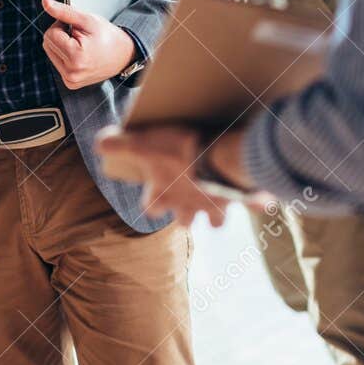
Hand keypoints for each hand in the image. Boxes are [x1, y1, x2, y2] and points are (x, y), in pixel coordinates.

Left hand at [42, 0, 136, 87]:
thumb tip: (45, 3)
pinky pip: (57, 63)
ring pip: (50, 53)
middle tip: (79, 36)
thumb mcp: (87, 20)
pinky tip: (79, 55)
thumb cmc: (108, 37)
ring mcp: (70, 80)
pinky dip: (65, 56)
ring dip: (61, 45)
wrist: (123, 55)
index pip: (50, 34)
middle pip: (47, 44)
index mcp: (76, 57)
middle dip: (60, 35)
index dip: (61, 25)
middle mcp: (71, 73)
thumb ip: (64, 11)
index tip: (75, 27)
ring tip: (80, 45)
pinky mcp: (70, 83)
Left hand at [96, 123, 270, 227]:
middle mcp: (188, 208)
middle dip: (185, 216)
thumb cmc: (176, 151)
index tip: (154, 199)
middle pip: (184, 222)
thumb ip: (117, 145)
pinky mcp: (240, 201)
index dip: (152, 204)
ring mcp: (215, 207)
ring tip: (221, 201)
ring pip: (215, 221)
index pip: (151, 209)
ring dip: (216, 215)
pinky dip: (258, 201)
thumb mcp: (140, 142)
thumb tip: (100, 145)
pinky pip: (252, 204)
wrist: (215, 158)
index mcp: (163, 196)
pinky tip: (263, 196)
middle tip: (189, 201)